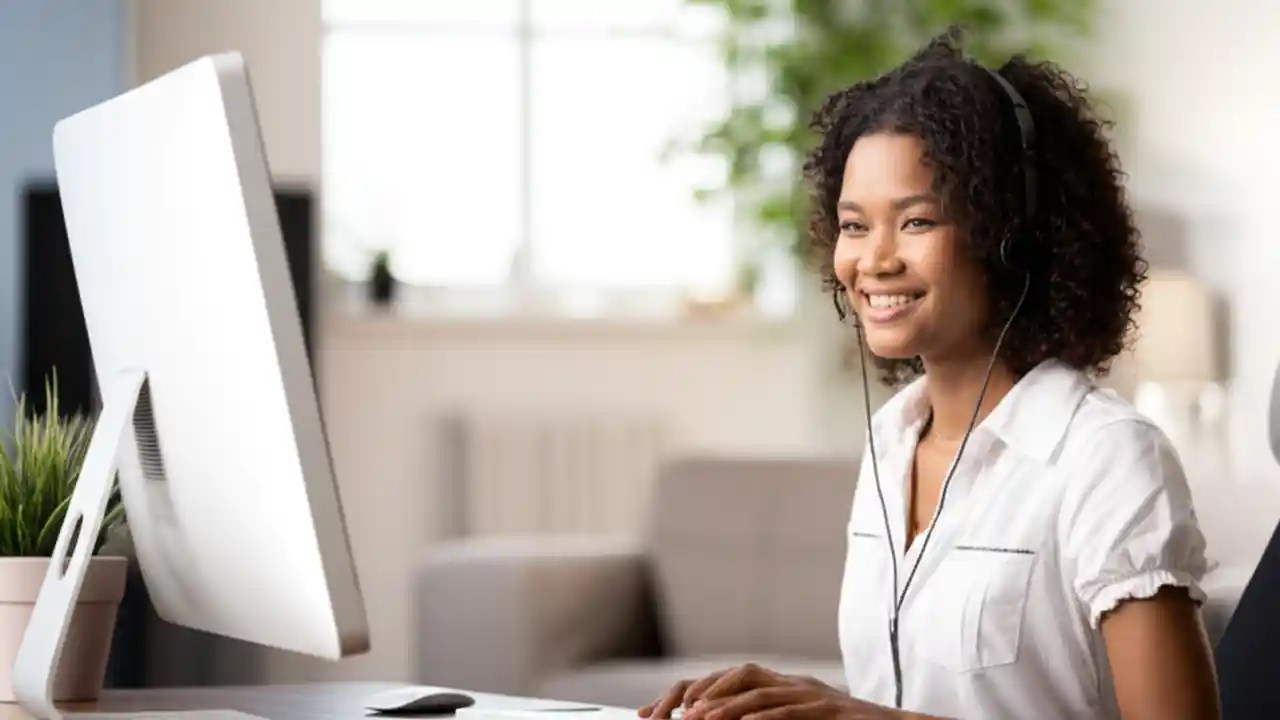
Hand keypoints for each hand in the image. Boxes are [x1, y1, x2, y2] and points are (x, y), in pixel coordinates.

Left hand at [637, 663, 922, 719]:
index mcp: (785, 687)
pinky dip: (764, 717)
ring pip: (761, 691)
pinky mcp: (830, 711)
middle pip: (739, 676)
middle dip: (700, 693)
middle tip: (671, 716)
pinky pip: (792, 710)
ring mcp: (814, 695)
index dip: (693, 692)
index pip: (730, 679)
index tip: (661, 713)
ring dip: (724, 707)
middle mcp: (796, 683)